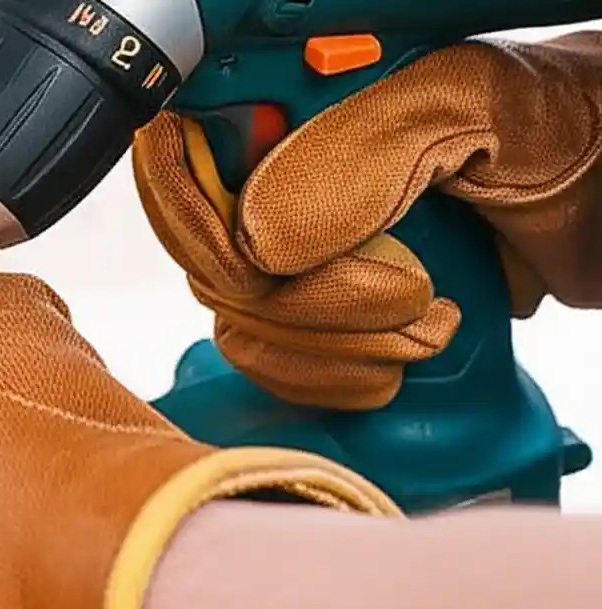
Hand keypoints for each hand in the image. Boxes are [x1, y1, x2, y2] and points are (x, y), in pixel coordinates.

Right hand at [133, 33, 601, 409]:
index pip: (177, 151)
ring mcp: (299, 242)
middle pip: (206, 252)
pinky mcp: (319, 310)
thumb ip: (362, 150)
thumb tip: (258, 240)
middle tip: (410, 293)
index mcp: (300, 97)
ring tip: (425, 326)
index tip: (267, 269)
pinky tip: (390, 365)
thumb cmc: (574, 137)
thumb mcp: (476, 109)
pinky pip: (266, 362)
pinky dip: (326, 382)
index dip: (198, 219)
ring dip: (331, 348)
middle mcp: (283, 166)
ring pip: (234, 318)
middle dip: (305, 301)